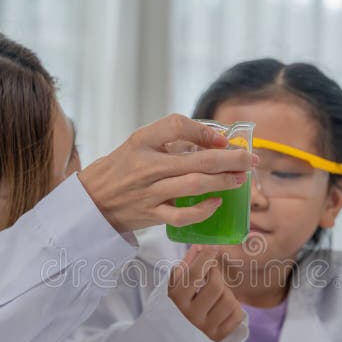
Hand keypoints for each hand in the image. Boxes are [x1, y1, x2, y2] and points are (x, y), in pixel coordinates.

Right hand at [78, 114, 257, 232]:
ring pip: (194, 186)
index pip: (176, 125)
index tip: (223, 139)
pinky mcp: (151, 215)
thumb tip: (213, 140)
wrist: (91, 202)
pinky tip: (217, 203)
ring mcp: (148, 193)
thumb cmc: (119, 170)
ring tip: (241, 179)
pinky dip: (203, 210)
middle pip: (197, 159)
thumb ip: (168, 141)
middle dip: (231, 159)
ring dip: (224, 182)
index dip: (205, 131)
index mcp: (140, 141)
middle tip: (251, 159)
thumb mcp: (137, 145)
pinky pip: (182, 216)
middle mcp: (145, 166)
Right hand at [168, 245, 243, 341]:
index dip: (206, 257)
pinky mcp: (218, 337)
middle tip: (213, 275)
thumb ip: (186, 265)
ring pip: (229, 301)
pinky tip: (224, 308)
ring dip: (227, 294)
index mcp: (176, 299)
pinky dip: (234, 309)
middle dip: (217, 276)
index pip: (194, 274)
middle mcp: (190, 315)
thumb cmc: (173, 307)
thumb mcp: (173, 285)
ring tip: (218, 295)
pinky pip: (237, 316)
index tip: (213, 248)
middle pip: (216, 286)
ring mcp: (205, 328)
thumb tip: (200, 246)